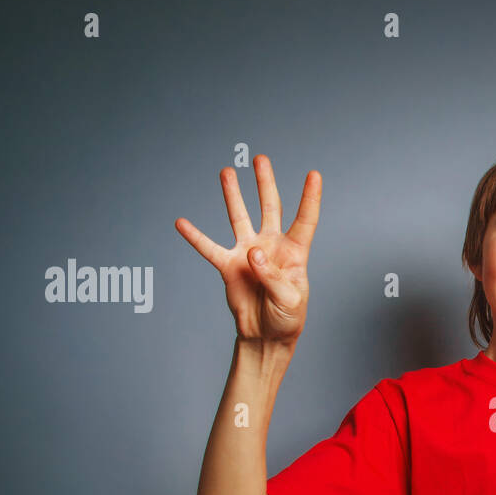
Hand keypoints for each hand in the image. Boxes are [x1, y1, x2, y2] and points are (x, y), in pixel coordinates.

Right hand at [175, 154, 321, 343]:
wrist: (266, 336)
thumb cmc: (287, 317)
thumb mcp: (290, 299)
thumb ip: (273, 276)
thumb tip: (252, 252)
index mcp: (294, 252)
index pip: (305, 220)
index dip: (310, 198)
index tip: (314, 174)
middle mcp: (271, 246)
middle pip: (270, 207)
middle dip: (265, 183)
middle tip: (260, 159)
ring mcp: (248, 253)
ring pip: (240, 217)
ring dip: (233, 195)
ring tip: (227, 172)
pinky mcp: (229, 266)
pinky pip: (209, 248)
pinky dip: (195, 237)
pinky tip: (181, 223)